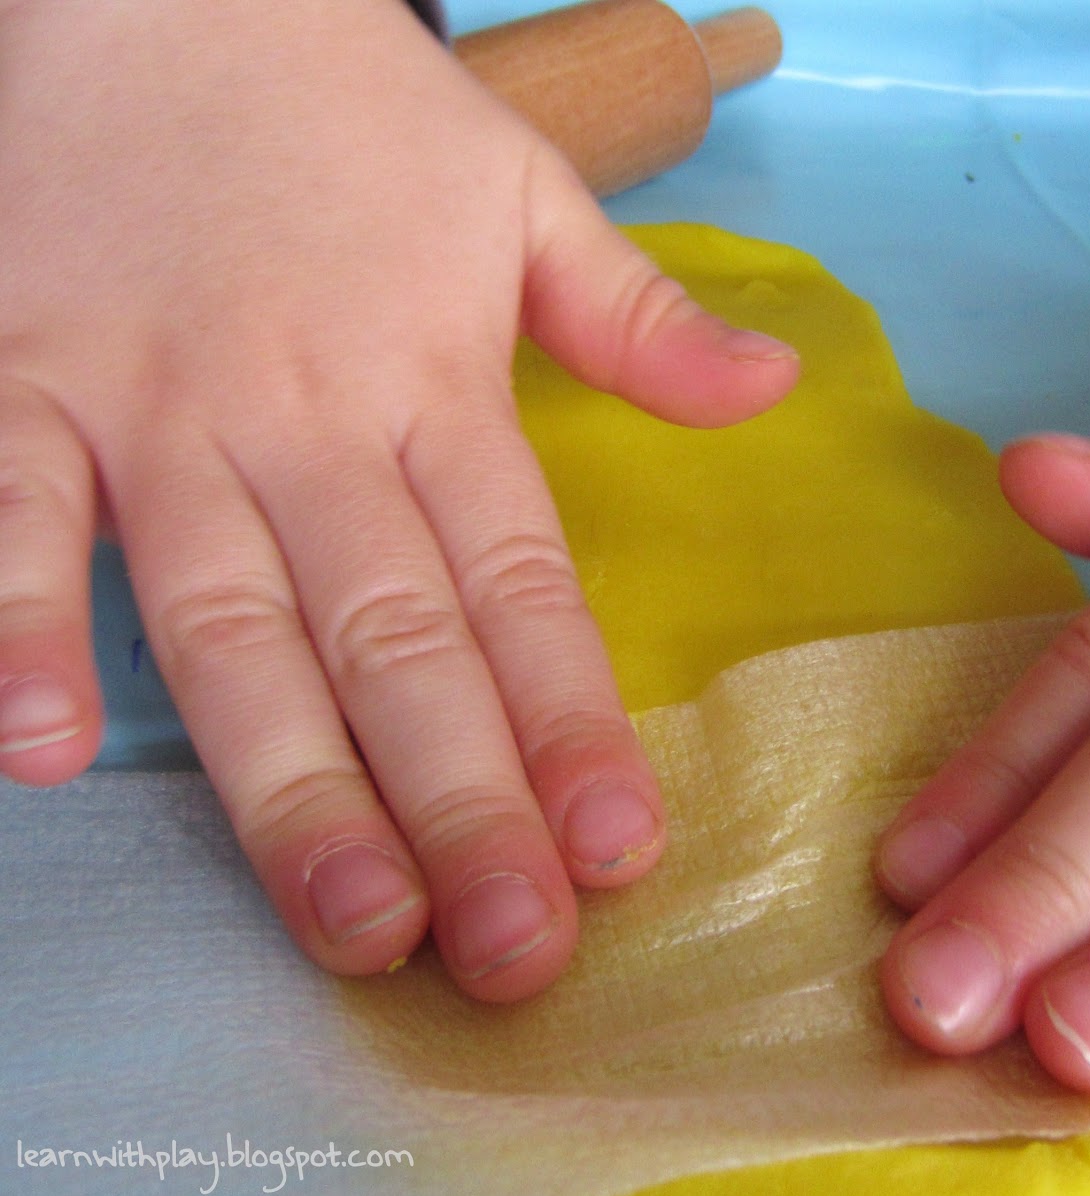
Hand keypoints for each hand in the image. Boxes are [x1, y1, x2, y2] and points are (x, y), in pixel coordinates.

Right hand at [0, 0, 795, 1000]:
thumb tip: (772, 394)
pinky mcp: (23, 381)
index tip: (621, 847)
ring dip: (291, 782)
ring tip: (356, 923)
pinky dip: (12, 623)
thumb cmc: (355, 110)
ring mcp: (155, 411)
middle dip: (459, 803)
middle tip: (513, 950)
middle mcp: (305, 421)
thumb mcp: (526, 196)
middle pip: (394, 642)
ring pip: (230, 623)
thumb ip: (642, 319)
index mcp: (437, 384)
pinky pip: (7, 515)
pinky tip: (38, 757)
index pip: (522, 586)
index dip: (573, 725)